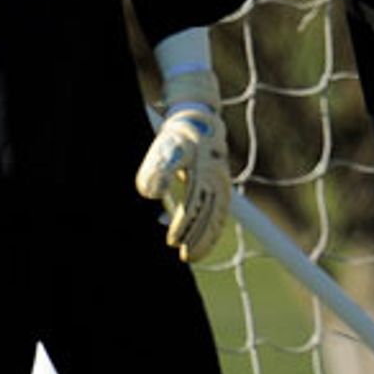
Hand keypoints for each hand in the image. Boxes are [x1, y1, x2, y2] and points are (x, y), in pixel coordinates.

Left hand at [136, 66, 230, 262]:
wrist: (199, 116)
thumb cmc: (178, 133)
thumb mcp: (165, 146)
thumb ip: (158, 169)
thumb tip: (151, 194)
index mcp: (203, 171)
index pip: (195, 205)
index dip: (184, 225)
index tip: (172, 241)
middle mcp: (217, 178)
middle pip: (210, 215)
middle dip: (198, 238)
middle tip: (186, 257)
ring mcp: (222, 182)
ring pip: (218, 215)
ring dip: (207, 236)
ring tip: (194, 254)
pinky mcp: (222, 184)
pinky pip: (221, 211)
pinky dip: (213, 227)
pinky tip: (203, 238)